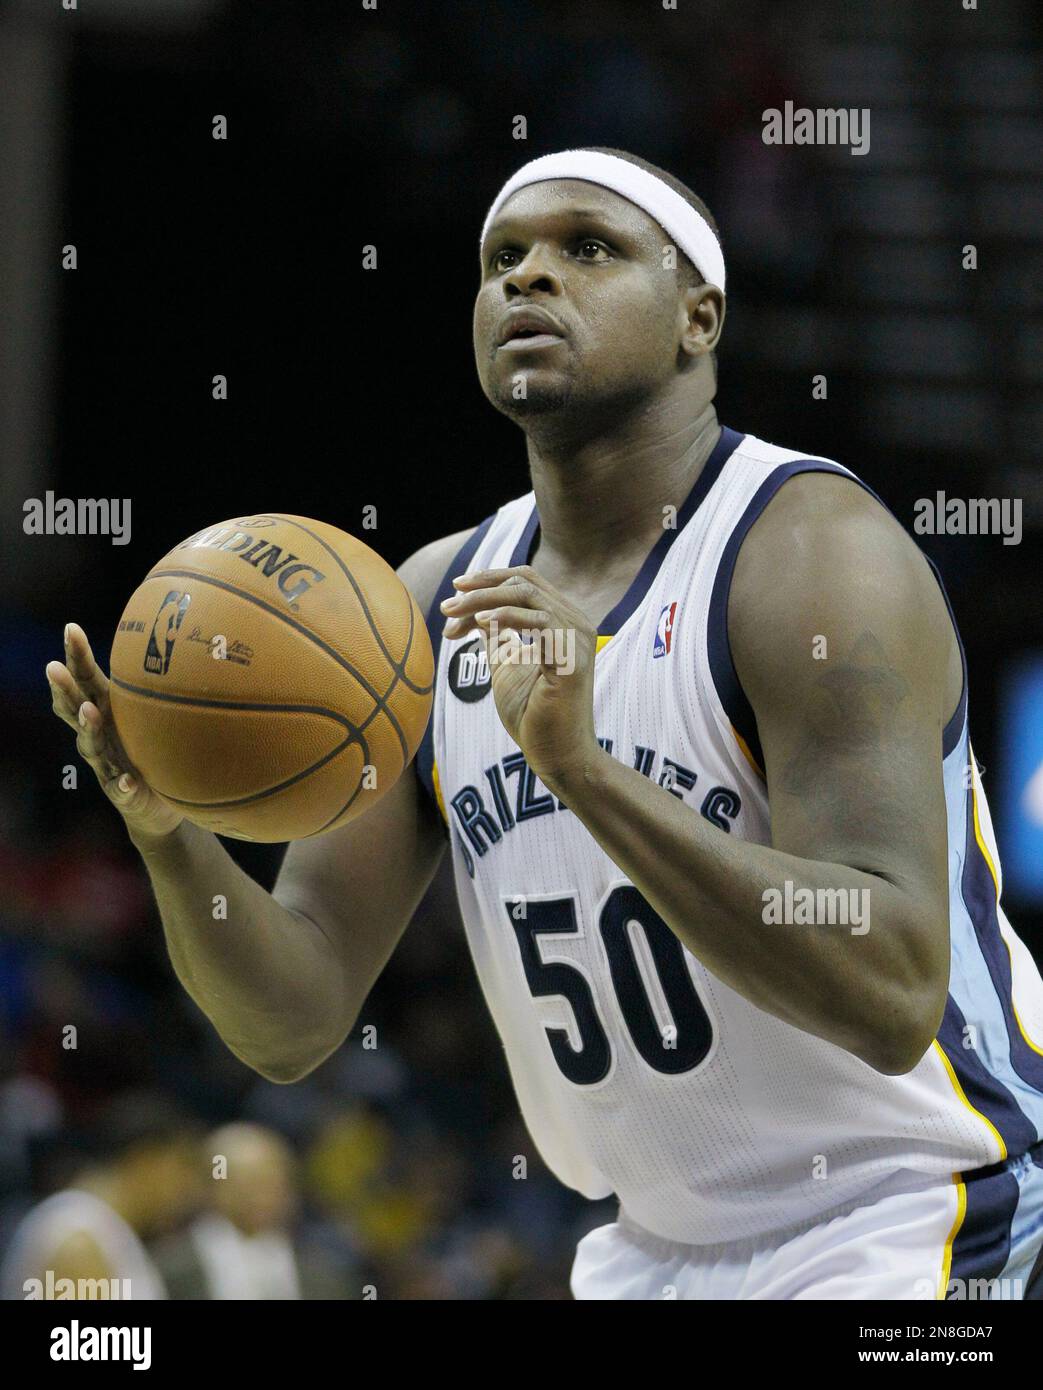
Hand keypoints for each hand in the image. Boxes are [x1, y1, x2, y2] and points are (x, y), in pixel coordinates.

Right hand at [47, 623, 183, 844]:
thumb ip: (162, 686)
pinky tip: (128, 782)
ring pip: (91, 745)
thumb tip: (190, 640)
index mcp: (108, 710)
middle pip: (75, 707)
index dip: (76, 655)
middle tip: (53, 667)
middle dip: (64, 688)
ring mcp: (107, 764)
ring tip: (89, 712)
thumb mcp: (156, 714)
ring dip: (89, 728)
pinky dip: (123, 786)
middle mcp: (100, 735)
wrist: (159, 807)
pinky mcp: (121, 794)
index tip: (71, 628)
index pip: (86, 678)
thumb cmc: (156, 750)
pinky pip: (121, 790)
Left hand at [440, 565, 601, 790]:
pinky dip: (507, 616)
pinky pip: (539, 622)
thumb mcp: (506, 665)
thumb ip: (496, 636)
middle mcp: (575, 624)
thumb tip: (475, 612)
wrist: (557, 756)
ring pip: (528, 595)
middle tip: (447, 605)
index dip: (489, 579)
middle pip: (525, 582)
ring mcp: (577, 639)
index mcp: (563, 622)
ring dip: (485, 600)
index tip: (455, 590)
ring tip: (453, 613)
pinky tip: (482, 622)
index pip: (526, 581)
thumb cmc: (533, 716)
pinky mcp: (572, 660)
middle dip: (481, 587)